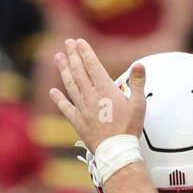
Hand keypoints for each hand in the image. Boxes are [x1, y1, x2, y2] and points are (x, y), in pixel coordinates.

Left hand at [50, 39, 145, 153]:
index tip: (79, 42)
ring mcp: (82, 108)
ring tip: (58, 57)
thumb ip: (138, 83)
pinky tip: (53, 91)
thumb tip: (139, 64)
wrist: (116, 151)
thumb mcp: (139, 104)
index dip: (85, 52)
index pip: (93, 65)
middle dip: (73, 55)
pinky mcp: (78, 121)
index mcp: (105, 90)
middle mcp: (90, 96)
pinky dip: (58, 99)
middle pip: (79, 71)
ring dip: (64, 70)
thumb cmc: (129, 129)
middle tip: (67, 42)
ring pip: (70, 85)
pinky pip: (65, 108)